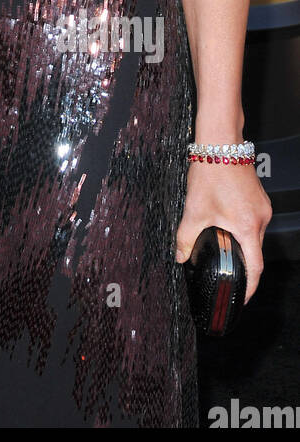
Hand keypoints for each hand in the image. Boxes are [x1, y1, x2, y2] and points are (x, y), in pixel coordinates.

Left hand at [175, 160, 271, 303]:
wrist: (220, 143)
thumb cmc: (210, 174)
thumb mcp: (194, 210)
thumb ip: (185, 237)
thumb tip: (179, 256)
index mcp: (248, 227)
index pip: (255, 268)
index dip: (250, 286)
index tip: (243, 297)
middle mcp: (261, 218)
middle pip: (255, 250)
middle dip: (241, 261)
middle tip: (226, 270)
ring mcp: (262, 206)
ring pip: (254, 234)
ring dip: (240, 241)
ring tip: (222, 244)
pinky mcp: (258, 197)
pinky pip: (253, 219)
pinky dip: (241, 227)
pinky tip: (225, 222)